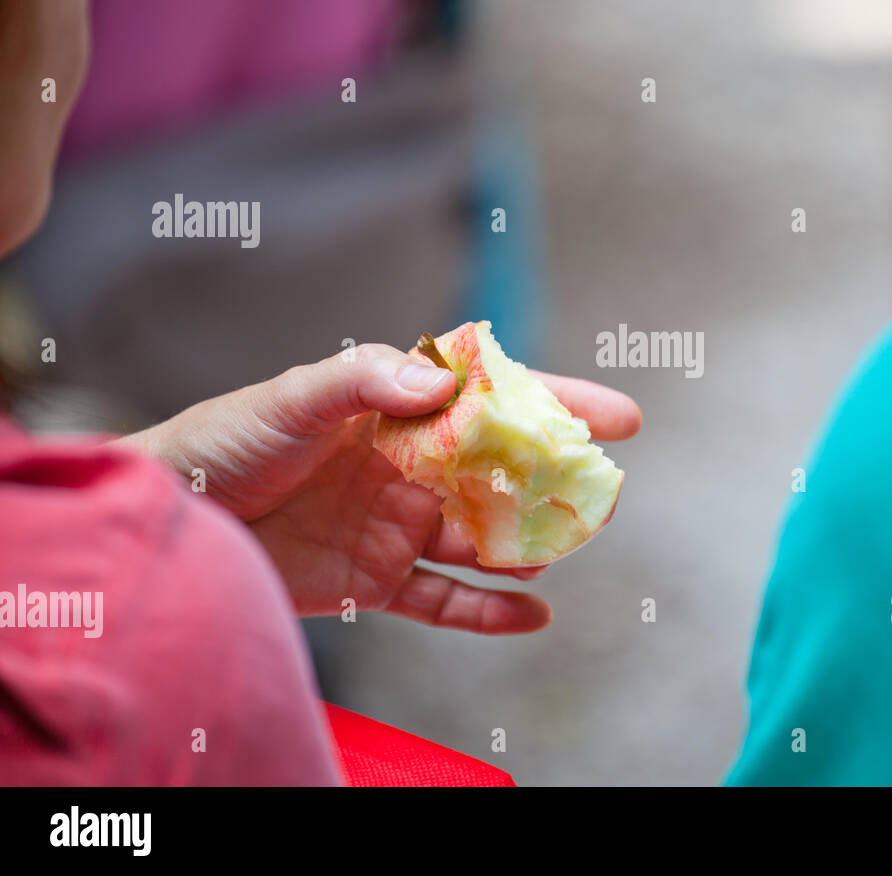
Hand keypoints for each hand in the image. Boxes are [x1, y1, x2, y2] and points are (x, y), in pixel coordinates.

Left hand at [120, 344, 640, 633]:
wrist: (167, 519)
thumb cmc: (224, 440)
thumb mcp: (292, 398)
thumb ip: (363, 381)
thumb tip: (442, 387)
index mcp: (397, 414)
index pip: (493, 404)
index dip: (556, 405)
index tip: (618, 418)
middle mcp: (407, 468)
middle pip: (502, 475)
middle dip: (558, 481)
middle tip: (607, 491)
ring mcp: (395, 526)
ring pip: (482, 539)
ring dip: (529, 544)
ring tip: (567, 545)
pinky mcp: (373, 582)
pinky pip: (442, 599)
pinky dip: (487, 611)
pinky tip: (533, 614)